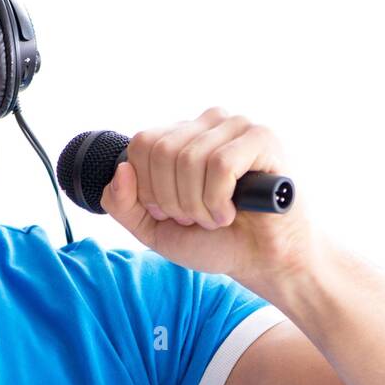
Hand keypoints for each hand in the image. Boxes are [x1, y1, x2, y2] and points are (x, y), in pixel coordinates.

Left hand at [99, 106, 317, 295]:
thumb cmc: (213, 240)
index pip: (142, 144)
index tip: (170, 212)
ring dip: (199, 205)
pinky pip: (222, 165)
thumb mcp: (153, 228)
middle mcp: (206, 123)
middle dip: (173, 200)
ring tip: (217, 216)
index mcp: (179, 136)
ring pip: (191, 159)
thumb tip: (121, 170)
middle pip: (162, 151)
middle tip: (196, 217)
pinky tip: (232, 211)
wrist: (261, 261)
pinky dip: (219, 200)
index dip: (148, 189)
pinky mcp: (262, 138)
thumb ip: (123, 204)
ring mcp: (235, 127)